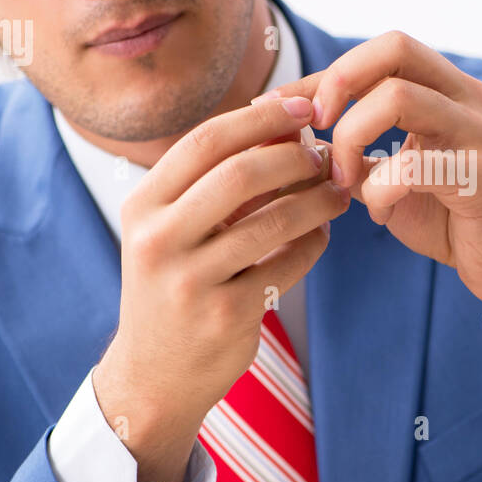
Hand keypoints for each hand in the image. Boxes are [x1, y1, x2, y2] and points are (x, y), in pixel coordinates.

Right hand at [92, 95, 349, 481]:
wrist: (155, 375)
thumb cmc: (175, 285)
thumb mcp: (173, 230)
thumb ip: (215, 182)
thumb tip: (286, 125)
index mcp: (143, 206)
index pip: (205, 141)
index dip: (260, 117)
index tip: (303, 107)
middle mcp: (158, 240)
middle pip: (239, 174)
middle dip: (294, 156)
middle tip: (328, 154)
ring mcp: (190, 282)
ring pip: (272, 222)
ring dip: (316, 199)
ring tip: (339, 191)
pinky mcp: (225, 317)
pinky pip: (286, 265)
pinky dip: (314, 243)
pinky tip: (324, 233)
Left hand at [253, 30, 481, 327]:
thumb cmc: (452, 220)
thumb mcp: (393, 176)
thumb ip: (356, 151)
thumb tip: (293, 135)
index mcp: (445, 89)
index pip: (377, 54)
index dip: (321, 78)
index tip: (277, 109)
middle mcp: (465, 97)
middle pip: (395, 47)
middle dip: (339, 82)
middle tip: (315, 128)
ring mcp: (477, 133)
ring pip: (398, 96)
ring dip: (353, 137)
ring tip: (344, 179)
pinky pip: (413, 163)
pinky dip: (379, 187)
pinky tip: (377, 209)